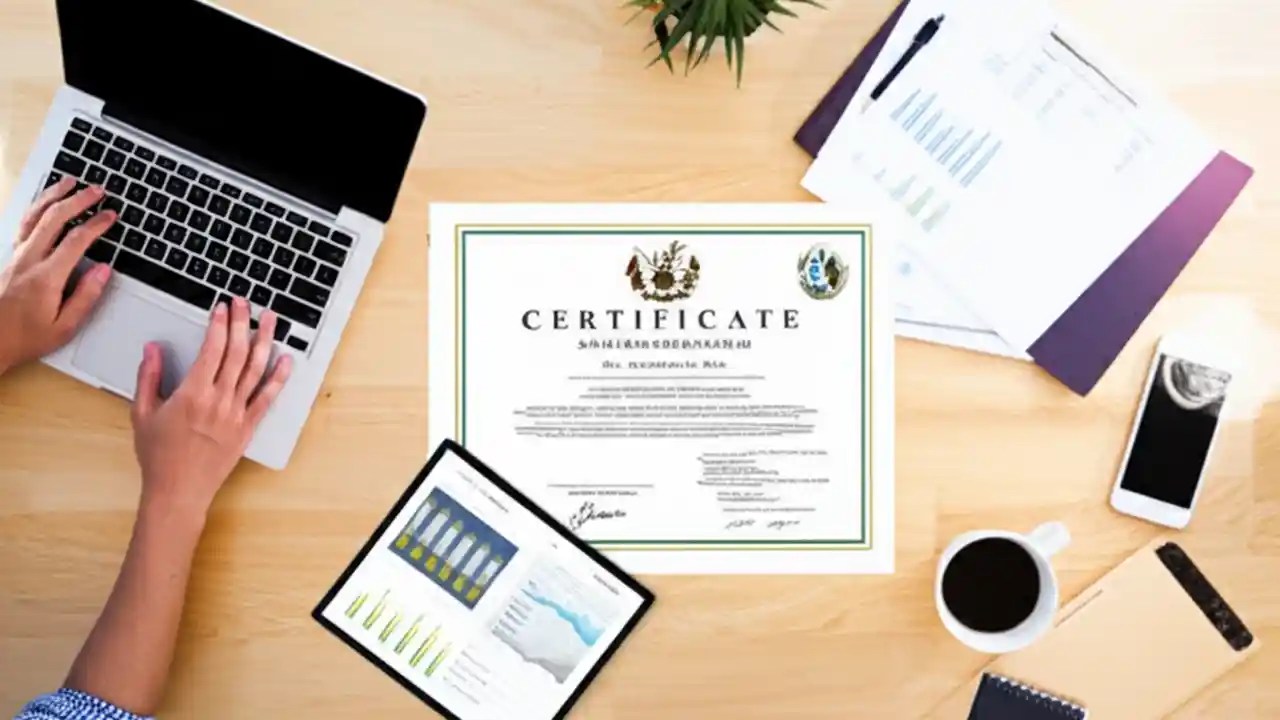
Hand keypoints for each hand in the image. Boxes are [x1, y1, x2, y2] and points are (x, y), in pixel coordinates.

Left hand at [0, 179, 114, 374]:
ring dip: (53, 196)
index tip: (111, 215)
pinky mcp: (9, 258)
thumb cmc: (24, 338)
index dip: (97, 224)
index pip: (77, 240)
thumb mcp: (64, 326)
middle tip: (97, 190)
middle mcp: (28, 261)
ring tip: (68, 183)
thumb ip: (86, 296)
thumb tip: (104, 270)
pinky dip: (36, 208)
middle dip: (78, 200)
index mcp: (46, 277)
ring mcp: (15, 257)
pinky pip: (23, 224)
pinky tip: (43, 204)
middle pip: (54, 218)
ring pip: (34, 216)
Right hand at [131, 297, 291, 518]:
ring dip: (265, 341)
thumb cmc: (158, 455)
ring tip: (271, 319)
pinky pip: (267, 398)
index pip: (212, 349)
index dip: (220, 325)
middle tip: (246, 303)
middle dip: (242, 323)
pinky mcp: (248, 427)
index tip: (223, 307)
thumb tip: (152, 348)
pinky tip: (286, 360)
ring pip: (256, 370)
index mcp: (192, 394)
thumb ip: (148, 377)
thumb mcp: (143, 413)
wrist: (178, 490)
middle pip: (236, 353)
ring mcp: (237, 414)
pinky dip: (278, 378)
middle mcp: (219, 400)